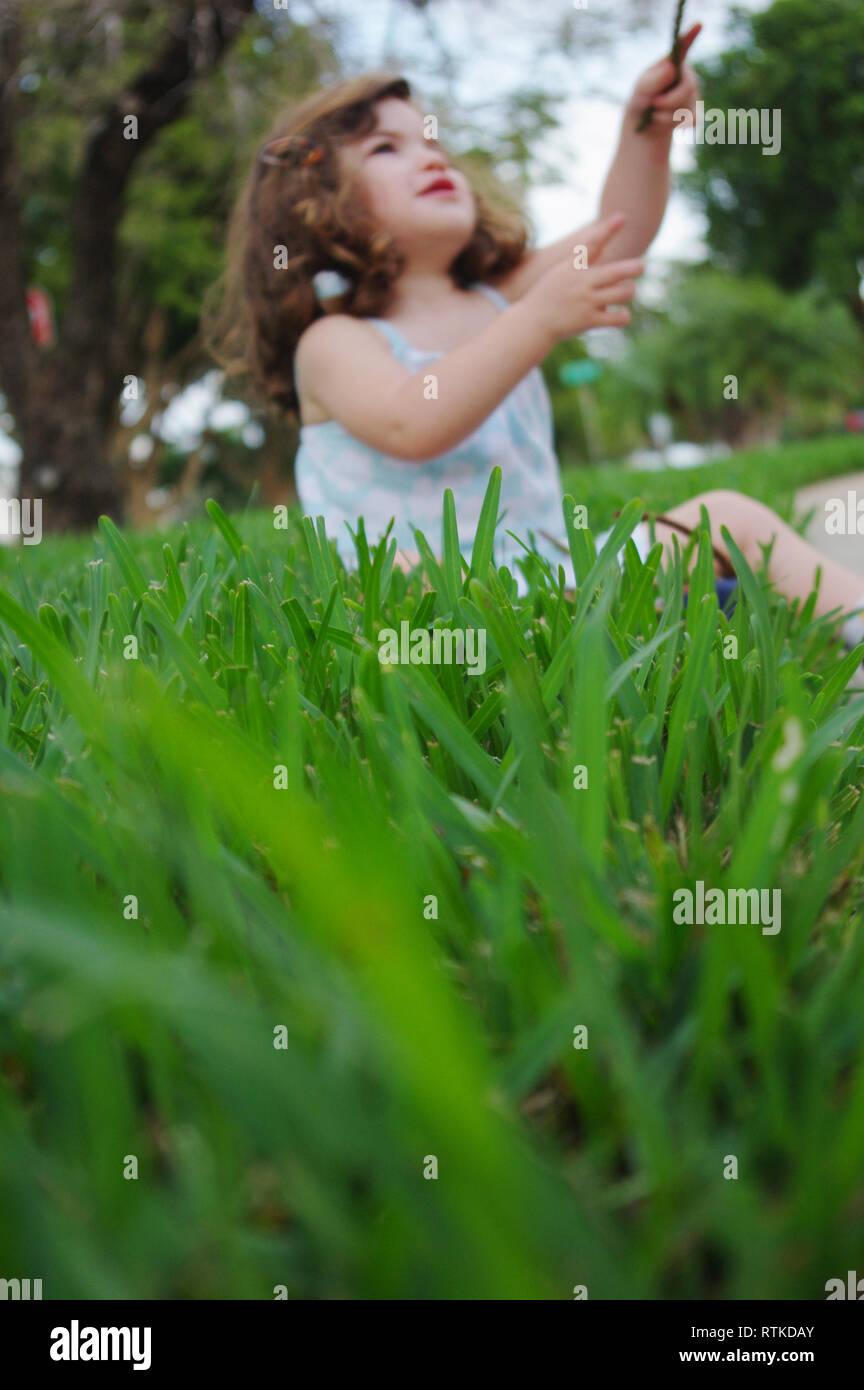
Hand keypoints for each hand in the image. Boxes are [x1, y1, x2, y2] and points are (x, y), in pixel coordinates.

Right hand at [524, 215, 644, 343]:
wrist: (532, 323)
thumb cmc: (549, 295)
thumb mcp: (562, 272)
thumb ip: (585, 259)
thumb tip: (603, 240)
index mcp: (574, 267)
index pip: (593, 244)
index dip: (608, 230)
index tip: (622, 217)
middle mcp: (582, 283)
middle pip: (617, 272)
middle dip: (634, 267)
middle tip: (641, 266)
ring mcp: (586, 302)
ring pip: (623, 293)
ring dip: (629, 291)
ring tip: (626, 291)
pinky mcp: (589, 321)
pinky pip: (618, 318)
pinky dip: (624, 315)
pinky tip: (621, 313)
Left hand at [629, 23, 701, 133]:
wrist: (645, 122)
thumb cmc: (642, 98)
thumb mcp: (641, 89)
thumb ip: (653, 80)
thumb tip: (671, 68)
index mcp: (674, 62)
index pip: (683, 46)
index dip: (691, 36)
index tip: (698, 24)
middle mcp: (687, 74)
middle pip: (688, 88)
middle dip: (668, 101)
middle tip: (653, 104)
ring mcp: (694, 93)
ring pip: (687, 108)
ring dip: (666, 117)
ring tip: (655, 114)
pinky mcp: (696, 111)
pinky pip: (691, 121)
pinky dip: (676, 126)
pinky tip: (670, 124)